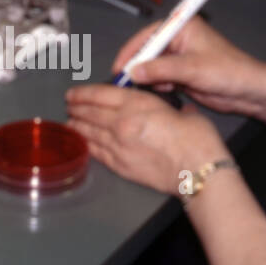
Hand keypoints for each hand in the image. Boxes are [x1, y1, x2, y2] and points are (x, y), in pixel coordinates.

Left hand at [66, 85, 228, 195]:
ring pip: (90, 133)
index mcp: (137, 104)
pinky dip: (87, 146)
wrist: (197, 171)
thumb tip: (176, 111)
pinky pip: (97, 152)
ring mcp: (118, 146)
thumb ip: (170, 108)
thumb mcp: (181, 111)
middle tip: (68, 106)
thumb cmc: (197, 141)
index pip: (100, 94)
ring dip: (77, 127)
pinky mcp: (121, 165)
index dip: (83, 93)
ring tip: (70, 124)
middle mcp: (122, 123)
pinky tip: (83, 143)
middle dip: (76, 109)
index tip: (74, 94)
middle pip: (90, 113)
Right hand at [113, 17, 265, 115]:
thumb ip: (160, 69)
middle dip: (139, 68)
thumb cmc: (230, 71)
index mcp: (182, 28)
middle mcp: (179, 40)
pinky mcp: (181, 74)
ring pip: (152, 68)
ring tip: (159, 87)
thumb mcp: (192, 68)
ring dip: (151, 79)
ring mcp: (179, 58)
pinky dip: (159, 86)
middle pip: (147, 52)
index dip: (131, 52)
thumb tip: (134, 71)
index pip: (148, 36)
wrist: (249, 91)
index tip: (120, 68)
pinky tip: (169, 91)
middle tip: (127, 83)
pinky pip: (160, 79)